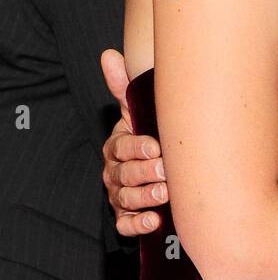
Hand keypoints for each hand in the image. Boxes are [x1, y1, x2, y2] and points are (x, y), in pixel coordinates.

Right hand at [100, 48, 165, 235]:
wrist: (164, 168)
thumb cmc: (150, 136)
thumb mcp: (138, 112)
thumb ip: (123, 88)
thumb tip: (108, 54)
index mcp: (118, 146)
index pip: (122, 147)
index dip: (138, 147)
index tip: (156, 147)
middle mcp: (115, 171)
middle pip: (125, 174)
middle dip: (145, 173)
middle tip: (166, 171)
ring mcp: (120, 195)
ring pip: (126, 199)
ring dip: (146, 197)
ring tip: (165, 194)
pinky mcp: (126, 217)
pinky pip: (125, 225)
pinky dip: (138, 224)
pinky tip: (153, 221)